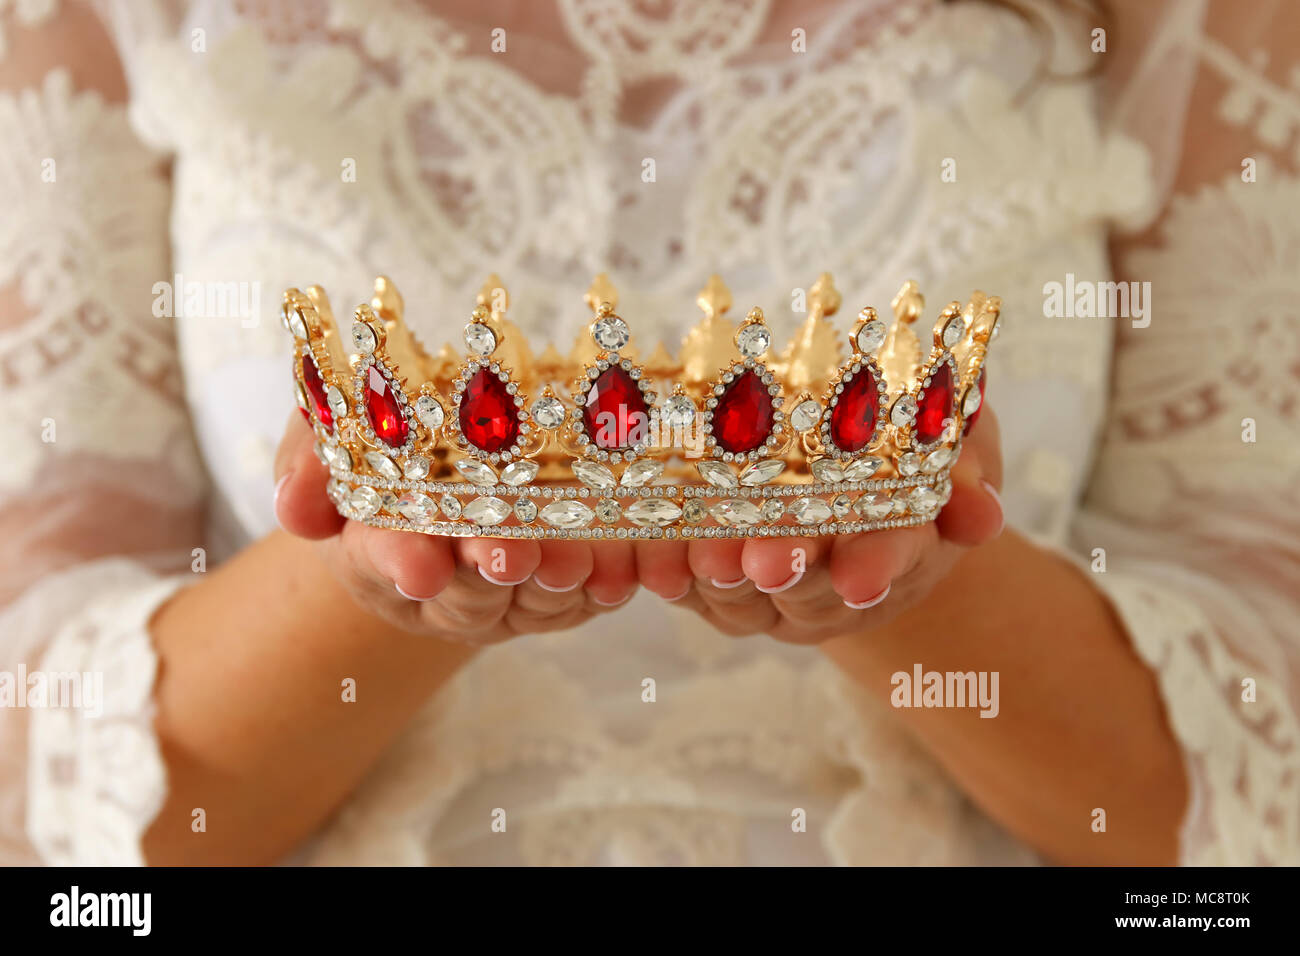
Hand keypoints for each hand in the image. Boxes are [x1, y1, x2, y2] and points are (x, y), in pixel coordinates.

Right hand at [272, 414, 637, 643]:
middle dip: (486, 570)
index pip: (378, 558)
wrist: (448, 462)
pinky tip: (611, 573)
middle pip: (461, 589)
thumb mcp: (331, 430)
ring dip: (547, 583)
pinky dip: (594, 591)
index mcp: (372, 546)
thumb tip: (295, 502)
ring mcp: (497, 597)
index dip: (398, 561)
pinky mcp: (554, 598)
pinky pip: (576, 606)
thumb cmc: (382, 438)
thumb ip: (312, 455)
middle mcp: (438, 584)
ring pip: (523, 602)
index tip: (419, 567)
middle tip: (508, 554)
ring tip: (568, 559)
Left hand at [630, 408, 1004, 643]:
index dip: (880, 566)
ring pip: (746, 601)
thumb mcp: (952, 435)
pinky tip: (656, 564)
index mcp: (904, 546)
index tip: (862, 578)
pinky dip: (672, 576)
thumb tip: (982, 513)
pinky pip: (692, 594)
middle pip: (812, 587)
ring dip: (722, 581)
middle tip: (766, 562)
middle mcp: (837, 587)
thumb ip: (965, 465)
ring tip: (703, 557)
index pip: (897, 559)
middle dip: (791, 573)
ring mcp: (775, 595)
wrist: (840, 461)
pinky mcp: (717, 592)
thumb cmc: (908, 435)